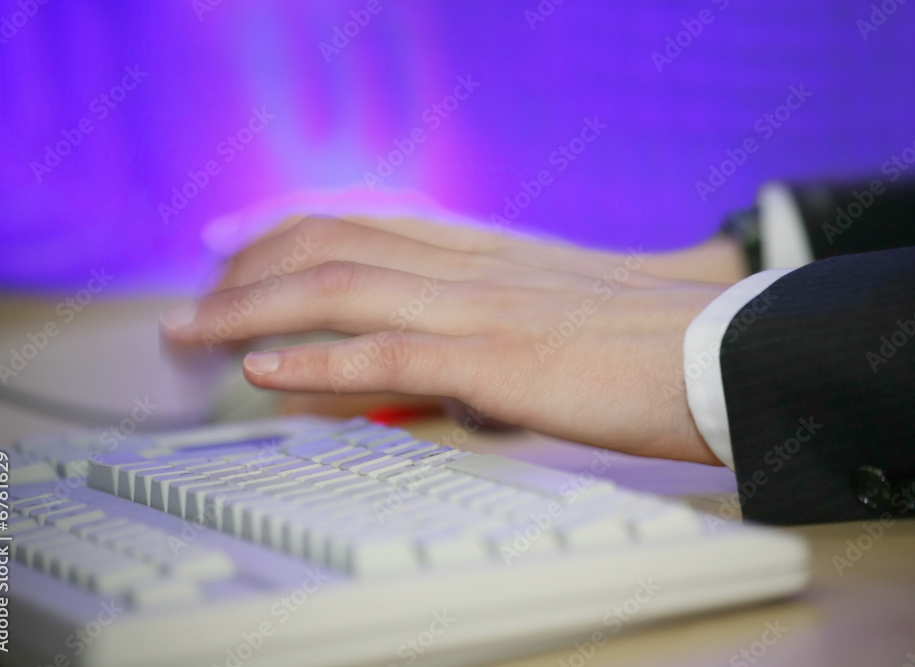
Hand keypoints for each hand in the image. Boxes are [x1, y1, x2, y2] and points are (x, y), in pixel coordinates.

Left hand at [161, 215, 730, 464]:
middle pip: (333, 243)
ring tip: (194, 329)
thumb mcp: (556, 316)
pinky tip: (264, 370)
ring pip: (341, 289)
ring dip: (253, 307)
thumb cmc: (648, 340)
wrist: (721, 350)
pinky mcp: (498, 361)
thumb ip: (489, 330)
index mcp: (487, 251)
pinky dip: (317, 363)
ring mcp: (480, 308)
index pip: (364, 223)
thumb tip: (439, 374)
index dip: (287, 233)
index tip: (236, 252)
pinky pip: (388, 355)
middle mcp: (472, 266)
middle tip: (196, 300)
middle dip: (248, 268)